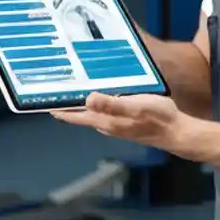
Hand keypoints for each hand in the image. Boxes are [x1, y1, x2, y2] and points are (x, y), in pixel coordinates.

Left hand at [52, 92, 193, 153]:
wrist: (177, 133)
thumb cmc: (159, 118)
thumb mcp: (138, 106)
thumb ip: (113, 104)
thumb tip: (88, 99)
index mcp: (105, 121)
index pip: (75, 116)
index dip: (59, 108)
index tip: (42, 98)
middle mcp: (106, 125)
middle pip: (80, 114)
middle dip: (67, 102)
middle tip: (54, 85)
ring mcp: (115, 125)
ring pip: (91, 112)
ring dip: (80, 102)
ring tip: (72, 86)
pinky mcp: (123, 122)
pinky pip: (103, 111)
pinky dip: (96, 102)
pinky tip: (100, 91)